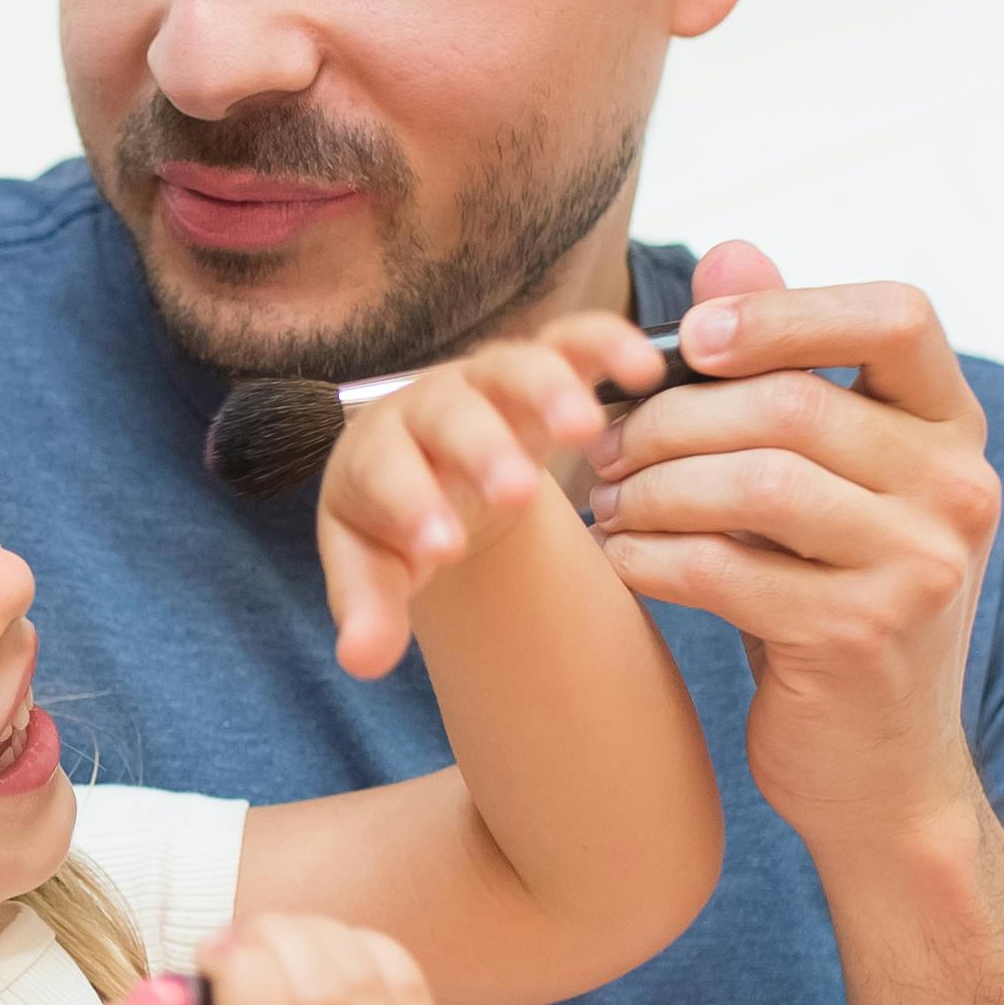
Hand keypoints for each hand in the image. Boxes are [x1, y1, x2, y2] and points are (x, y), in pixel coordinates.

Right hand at [71, 908, 437, 1004]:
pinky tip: (322, 961)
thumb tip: (160, 1000)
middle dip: (277, 942)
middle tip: (243, 945)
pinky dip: (364, 951)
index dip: (240, 972)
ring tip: (276, 950)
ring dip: (316, 938)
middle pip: (324, 1004)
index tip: (211, 958)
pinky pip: (407, 988)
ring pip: (367, 985)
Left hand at [313, 308, 656, 677]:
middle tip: (513, 494)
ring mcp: (486, 384)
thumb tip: (360, 661)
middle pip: (449, 416)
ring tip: (585, 428)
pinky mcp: (543, 368)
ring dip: (547, 390)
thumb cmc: (397, 527)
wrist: (435, 474)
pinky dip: (604, 344)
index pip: (383, 474)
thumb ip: (369, 611)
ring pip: (512, 368)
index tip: (442, 547)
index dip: (409, 503)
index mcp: (375, 458)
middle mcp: (427, 410)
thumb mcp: (377, 572)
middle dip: (480, 449)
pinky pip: (572, 343)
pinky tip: (642, 367)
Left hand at [588, 244, 1003, 858]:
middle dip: (675, 417)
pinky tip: (621, 558)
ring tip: (605, 501)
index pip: (898, 315)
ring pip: (754, 483)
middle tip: (603, 443)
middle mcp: (960, 488)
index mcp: (956, 431)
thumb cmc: (838, 603)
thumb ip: (788, 369)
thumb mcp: (828, 484)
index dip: (785, 310)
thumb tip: (729, 251)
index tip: (688, 340)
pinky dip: (652, 556)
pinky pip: (724, 570)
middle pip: (795, 404)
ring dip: (653, 486)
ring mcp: (921, 566)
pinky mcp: (860, 637)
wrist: (879, 772)